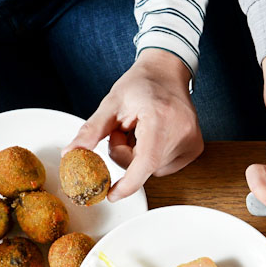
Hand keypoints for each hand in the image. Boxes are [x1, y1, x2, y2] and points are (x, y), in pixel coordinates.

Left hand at [72, 50, 203, 200]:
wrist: (167, 72)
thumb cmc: (140, 85)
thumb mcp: (111, 104)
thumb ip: (91, 131)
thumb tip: (70, 154)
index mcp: (160, 118)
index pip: (145, 162)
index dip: (128, 184)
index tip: (111, 195)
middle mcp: (181, 132)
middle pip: (144, 166)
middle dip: (127, 155)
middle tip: (124, 130)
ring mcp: (192, 142)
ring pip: (154, 169)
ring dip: (140, 155)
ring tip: (142, 129)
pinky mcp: (195, 148)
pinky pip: (165, 166)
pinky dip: (153, 156)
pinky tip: (155, 134)